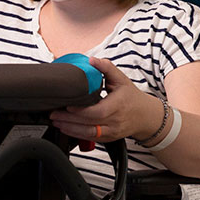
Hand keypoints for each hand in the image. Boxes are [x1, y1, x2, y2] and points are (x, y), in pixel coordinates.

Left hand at [48, 58, 162, 142]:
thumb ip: (106, 68)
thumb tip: (92, 60)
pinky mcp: (108, 138)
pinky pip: (91, 139)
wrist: (145, 116)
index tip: (67, 106)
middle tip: (53, 114)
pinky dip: (77, 135)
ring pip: (89, 134)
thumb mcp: (121, 79)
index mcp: (118, 106)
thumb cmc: (131, 97)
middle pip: (89, 125)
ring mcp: (112, 132)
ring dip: (70, 129)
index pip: (97, 112)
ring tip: (56, 122)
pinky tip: (66, 129)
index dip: (81, 111)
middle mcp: (115, 121)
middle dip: (69, 121)